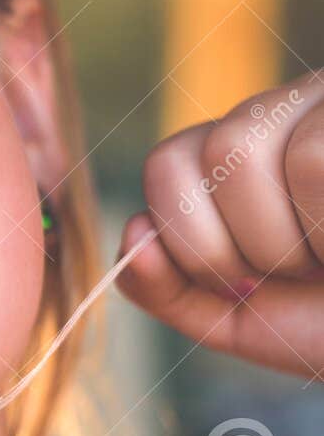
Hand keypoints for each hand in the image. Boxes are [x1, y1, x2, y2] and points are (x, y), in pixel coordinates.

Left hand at [116, 70, 323, 377]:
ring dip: (294, 238)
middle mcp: (283, 115)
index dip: (191, 239)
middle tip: (304, 273)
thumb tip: (129, 240)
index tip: (244, 284)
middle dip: (246, 246)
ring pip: (249, 149)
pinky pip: (312, 161)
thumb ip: (172, 290)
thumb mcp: (244, 320)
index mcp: (237, 160)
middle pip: (208, 152)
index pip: (167, 165)